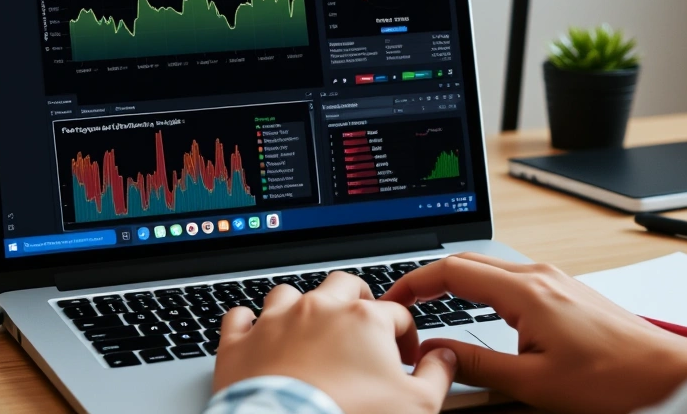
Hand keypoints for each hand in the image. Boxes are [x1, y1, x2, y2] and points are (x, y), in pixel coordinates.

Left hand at [214, 272, 457, 413]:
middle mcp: (317, 309)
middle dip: (356, 300)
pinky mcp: (239, 343)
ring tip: (310, 330)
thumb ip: (438, 375)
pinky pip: (239, 317)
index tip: (405, 359)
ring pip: (289, 294)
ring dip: (301, 307)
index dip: (406, 336)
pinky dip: (248, 324)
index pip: (396, 314)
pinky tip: (257, 336)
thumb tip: (447, 358)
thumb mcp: (416, 406)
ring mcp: (274, 322)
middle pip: (342, 285)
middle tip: (362, 325)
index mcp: (363, 318)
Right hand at [382, 253, 686, 413]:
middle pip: (466, 261)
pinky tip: (478, 310)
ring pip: (489, 268)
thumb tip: (436, 354)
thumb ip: (476, 365)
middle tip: (404, 306)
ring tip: (434, 308)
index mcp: (525, 291)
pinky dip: (481, 289)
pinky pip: (510, 278)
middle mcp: (538, 275)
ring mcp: (554, 279)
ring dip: (455, 283)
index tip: (393, 301)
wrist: (669, 374)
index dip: (413, 282)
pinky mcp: (565, 290)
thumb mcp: (533, 382)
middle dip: (428, 279)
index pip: (451, 271)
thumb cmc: (613, 379)